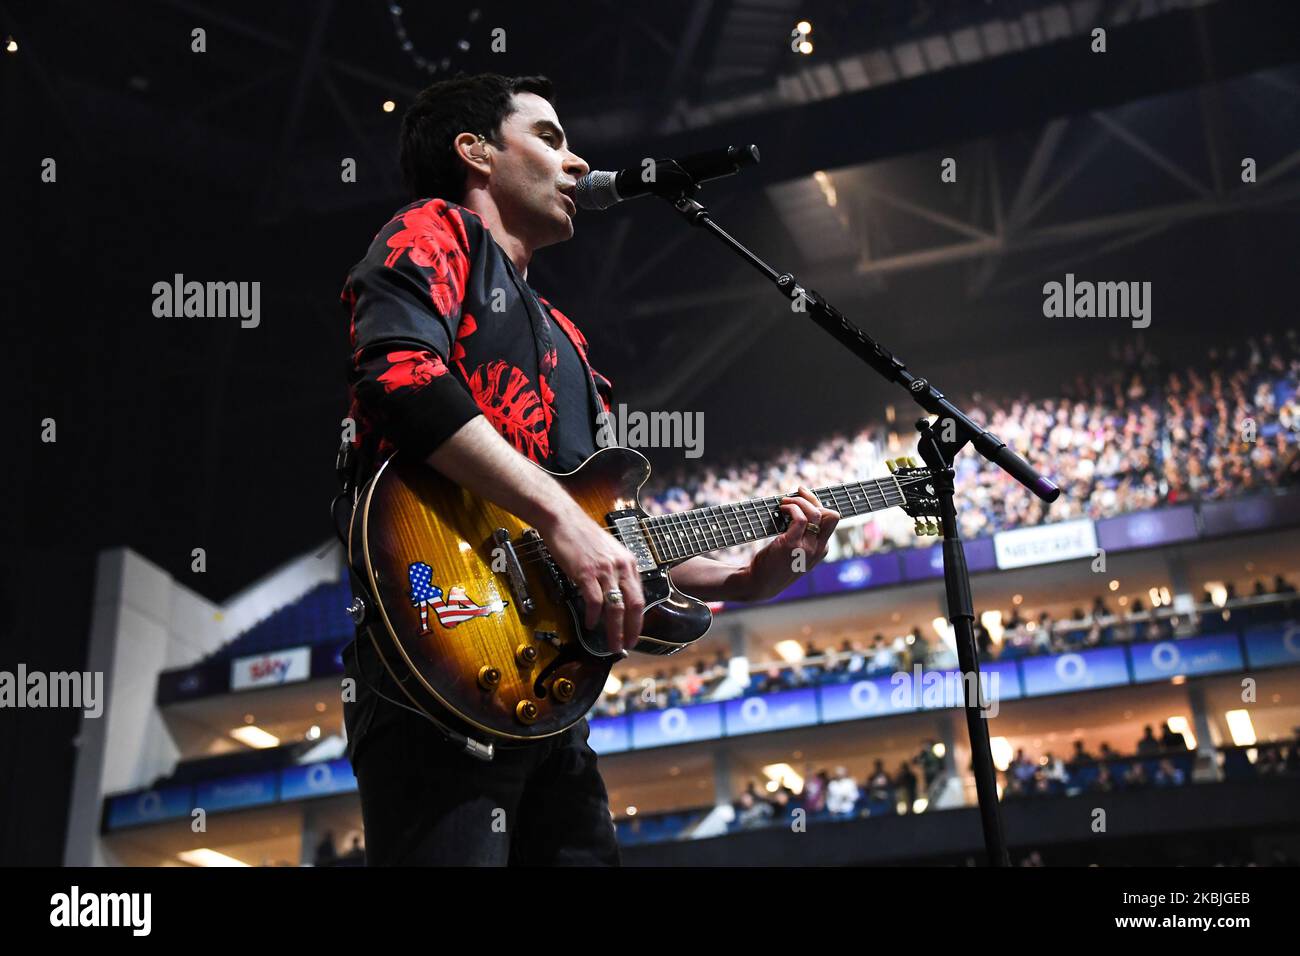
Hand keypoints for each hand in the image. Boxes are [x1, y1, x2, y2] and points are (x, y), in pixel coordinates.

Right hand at [537, 503, 643, 652]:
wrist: (564, 520)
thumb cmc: (584, 536)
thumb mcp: (610, 552)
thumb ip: (618, 572)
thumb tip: (620, 596)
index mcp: (629, 562)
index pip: (640, 598)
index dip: (639, 620)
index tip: (635, 634)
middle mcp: (620, 566)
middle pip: (633, 606)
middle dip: (632, 630)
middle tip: (627, 646)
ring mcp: (604, 570)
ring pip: (615, 607)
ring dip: (614, 630)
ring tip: (612, 644)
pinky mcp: (586, 572)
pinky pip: (594, 601)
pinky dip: (593, 616)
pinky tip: (590, 624)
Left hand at [743, 486, 838, 601]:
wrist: (761, 584)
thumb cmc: (775, 566)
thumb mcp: (796, 553)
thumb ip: (803, 537)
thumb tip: (800, 510)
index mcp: (821, 550)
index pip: (831, 521)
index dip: (819, 506)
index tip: (804, 498)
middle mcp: (818, 549)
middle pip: (832, 516)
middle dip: (814, 500)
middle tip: (797, 494)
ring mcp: (806, 548)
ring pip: (815, 514)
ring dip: (799, 501)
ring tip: (785, 502)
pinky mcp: (791, 545)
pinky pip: (799, 518)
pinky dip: (791, 508)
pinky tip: (781, 509)